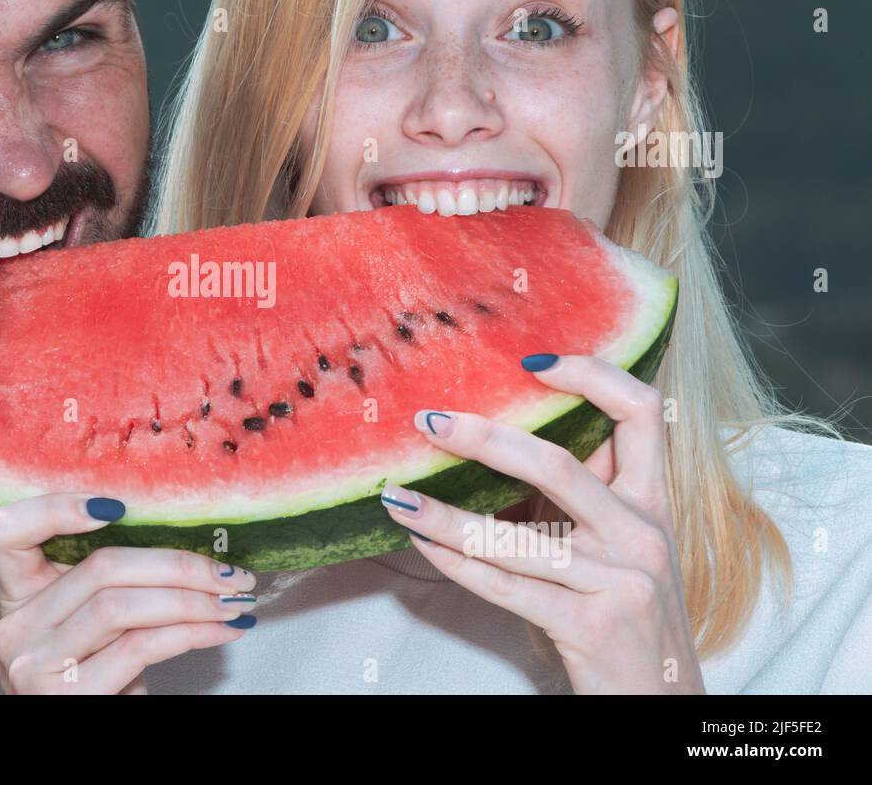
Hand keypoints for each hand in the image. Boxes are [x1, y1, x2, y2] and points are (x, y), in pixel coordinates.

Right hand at [0, 494, 256, 693]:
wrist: (87, 732)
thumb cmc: (103, 680)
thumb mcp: (96, 626)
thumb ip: (112, 585)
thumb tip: (188, 540)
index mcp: (19, 595)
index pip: (7, 532)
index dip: (55, 508)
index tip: (120, 506)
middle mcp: (16, 627)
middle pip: (99, 566)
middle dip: (177, 564)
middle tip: (228, 572)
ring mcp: (34, 663)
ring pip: (121, 604)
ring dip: (191, 599)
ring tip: (232, 601)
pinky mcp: (64, 695)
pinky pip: (140, 645)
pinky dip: (192, 632)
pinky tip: (221, 629)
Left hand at [383, 353, 703, 693]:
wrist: (662, 700)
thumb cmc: (628, 608)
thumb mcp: (625, 541)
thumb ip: (588, 488)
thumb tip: (507, 431)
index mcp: (654, 500)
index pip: (642, 411)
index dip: (592, 374)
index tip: (532, 358)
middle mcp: (641, 534)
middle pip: (559, 465)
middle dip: (486, 438)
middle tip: (429, 421)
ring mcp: (619, 582)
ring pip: (514, 537)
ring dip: (444, 513)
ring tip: (396, 494)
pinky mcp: (590, 627)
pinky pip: (505, 586)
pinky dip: (455, 561)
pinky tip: (419, 541)